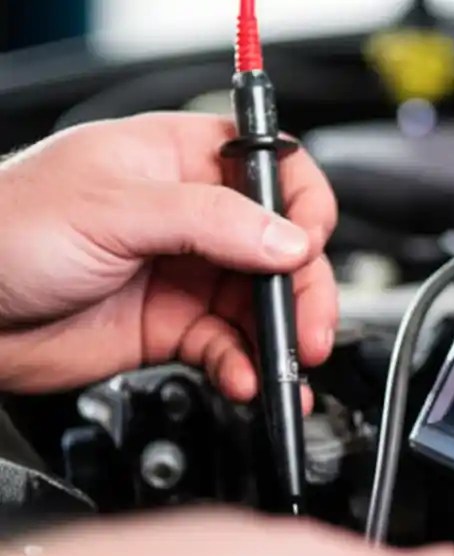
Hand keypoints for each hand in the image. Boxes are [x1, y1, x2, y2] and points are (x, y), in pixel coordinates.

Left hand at [0, 112, 337, 405]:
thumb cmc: (2, 230)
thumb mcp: (112, 208)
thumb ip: (208, 222)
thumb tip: (287, 240)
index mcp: (179, 161)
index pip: (273, 169)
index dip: (302, 206)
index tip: (305, 245)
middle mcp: (193, 217)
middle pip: (282, 248)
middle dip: (304, 291)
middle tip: (307, 329)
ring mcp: (186, 274)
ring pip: (263, 305)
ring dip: (281, 338)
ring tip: (283, 366)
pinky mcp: (173, 327)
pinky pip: (230, 348)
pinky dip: (245, 368)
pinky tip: (243, 379)